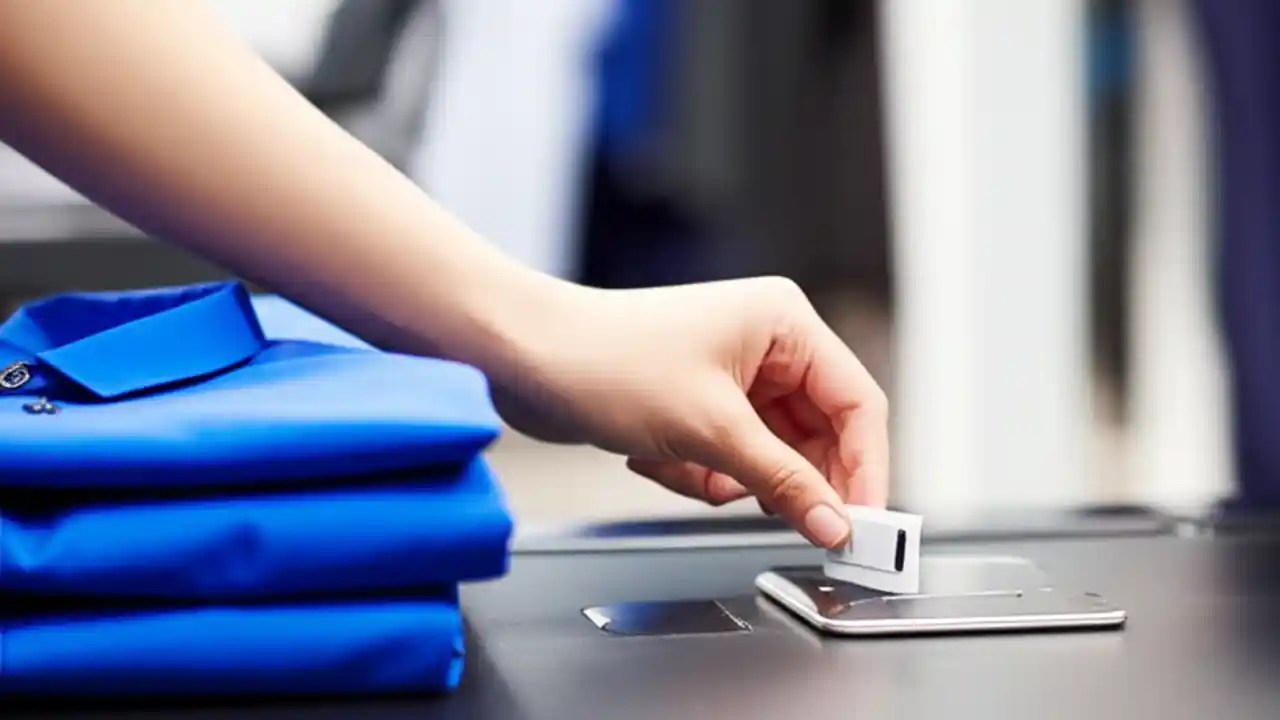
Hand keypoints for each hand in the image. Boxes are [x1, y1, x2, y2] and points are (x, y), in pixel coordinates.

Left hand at [490, 277, 889, 548]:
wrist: (524, 358)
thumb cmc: (607, 359)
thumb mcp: (710, 430)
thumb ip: (783, 481)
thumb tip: (837, 523)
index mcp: (784, 324)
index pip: (857, 403)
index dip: (866, 469)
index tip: (865, 525)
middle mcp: (766, 345)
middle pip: (817, 436)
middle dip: (788, 480)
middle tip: (791, 524)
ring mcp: (731, 375)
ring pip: (769, 456)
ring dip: (729, 477)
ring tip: (684, 464)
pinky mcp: (699, 404)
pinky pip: (728, 459)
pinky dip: (697, 472)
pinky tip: (654, 456)